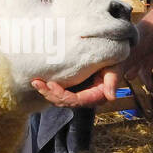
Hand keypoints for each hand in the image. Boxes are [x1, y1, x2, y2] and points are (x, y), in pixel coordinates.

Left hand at [30, 21, 152, 107]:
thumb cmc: (117, 58)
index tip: (50, 85)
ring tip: (35, 80)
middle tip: (36, 82)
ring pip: (60, 98)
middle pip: (65, 101)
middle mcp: (87, 97)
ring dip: (47, 91)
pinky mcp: (74, 85)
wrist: (117, 51)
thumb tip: (111, 97)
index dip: (62, 95)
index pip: (76, 100)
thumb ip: (113, 81)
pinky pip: (60, 90)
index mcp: (97, 95)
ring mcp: (80, 92)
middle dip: (49, 94)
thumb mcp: (116, 66)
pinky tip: (40, 78)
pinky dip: (50, 86)